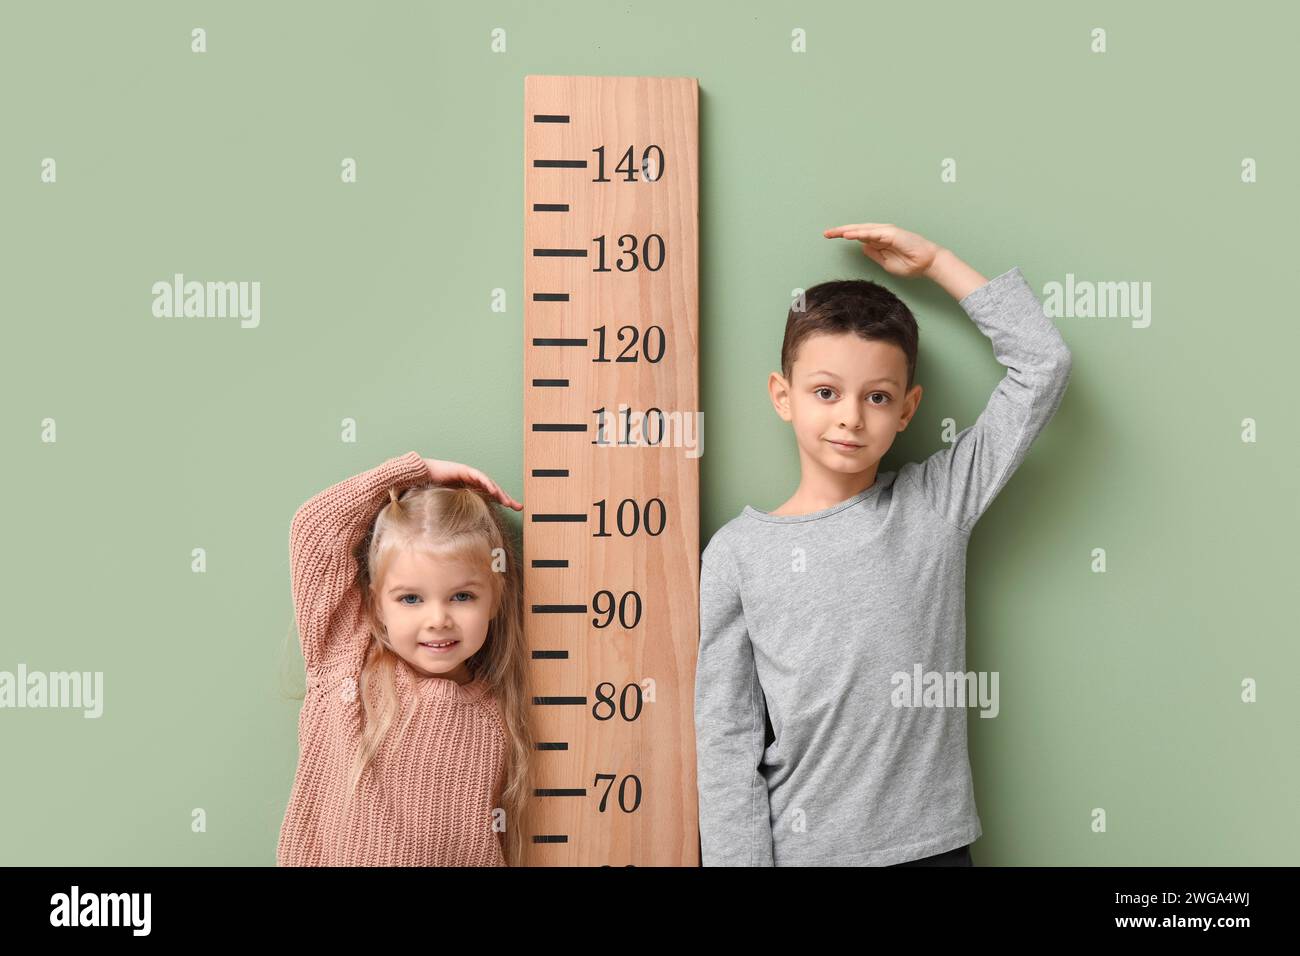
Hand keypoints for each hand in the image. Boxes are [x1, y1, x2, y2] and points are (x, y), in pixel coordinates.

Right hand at [422, 458, 522, 510]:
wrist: (420, 477)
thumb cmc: (431, 491)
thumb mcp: (448, 506)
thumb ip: (458, 514)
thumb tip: (464, 534)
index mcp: (471, 490)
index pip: (490, 496)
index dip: (502, 502)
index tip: (514, 510)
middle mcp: (472, 482)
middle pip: (494, 490)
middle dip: (506, 498)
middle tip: (518, 506)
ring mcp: (469, 474)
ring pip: (489, 483)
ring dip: (499, 492)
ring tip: (507, 501)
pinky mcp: (464, 470)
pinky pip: (478, 476)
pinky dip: (486, 483)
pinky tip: (493, 490)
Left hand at [823, 222, 942, 277]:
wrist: (927, 264)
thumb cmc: (910, 263)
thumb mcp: (886, 263)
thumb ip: (874, 254)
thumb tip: (863, 247)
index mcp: (879, 240)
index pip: (858, 236)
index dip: (844, 235)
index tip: (830, 237)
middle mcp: (881, 234)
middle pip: (857, 230)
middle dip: (841, 231)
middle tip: (826, 233)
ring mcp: (886, 232)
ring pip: (862, 229)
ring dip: (848, 230)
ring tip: (833, 233)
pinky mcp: (891, 234)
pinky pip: (872, 233)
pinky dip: (860, 233)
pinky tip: (848, 235)